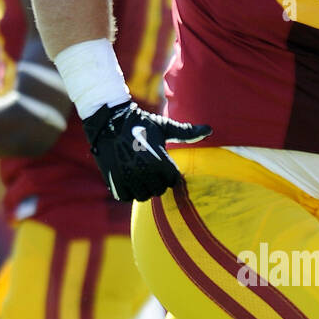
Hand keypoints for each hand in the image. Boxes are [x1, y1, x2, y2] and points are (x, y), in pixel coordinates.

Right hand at [82, 101, 210, 201]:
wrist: (108, 121)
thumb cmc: (140, 123)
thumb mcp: (164, 126)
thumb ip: (187, 132)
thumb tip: (210, 129)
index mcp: (160, 160)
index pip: (172, 181)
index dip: (169, 174)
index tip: (163, 166)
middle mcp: (144, 171)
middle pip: (158, 190)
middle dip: (156, 182)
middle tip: (150, 171)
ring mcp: (128, 177)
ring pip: (142, 196)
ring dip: (143, 189)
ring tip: (140, 176)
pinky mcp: (114, 180)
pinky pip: (125, 197)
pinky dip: (127, 191)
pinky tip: (128, 180)